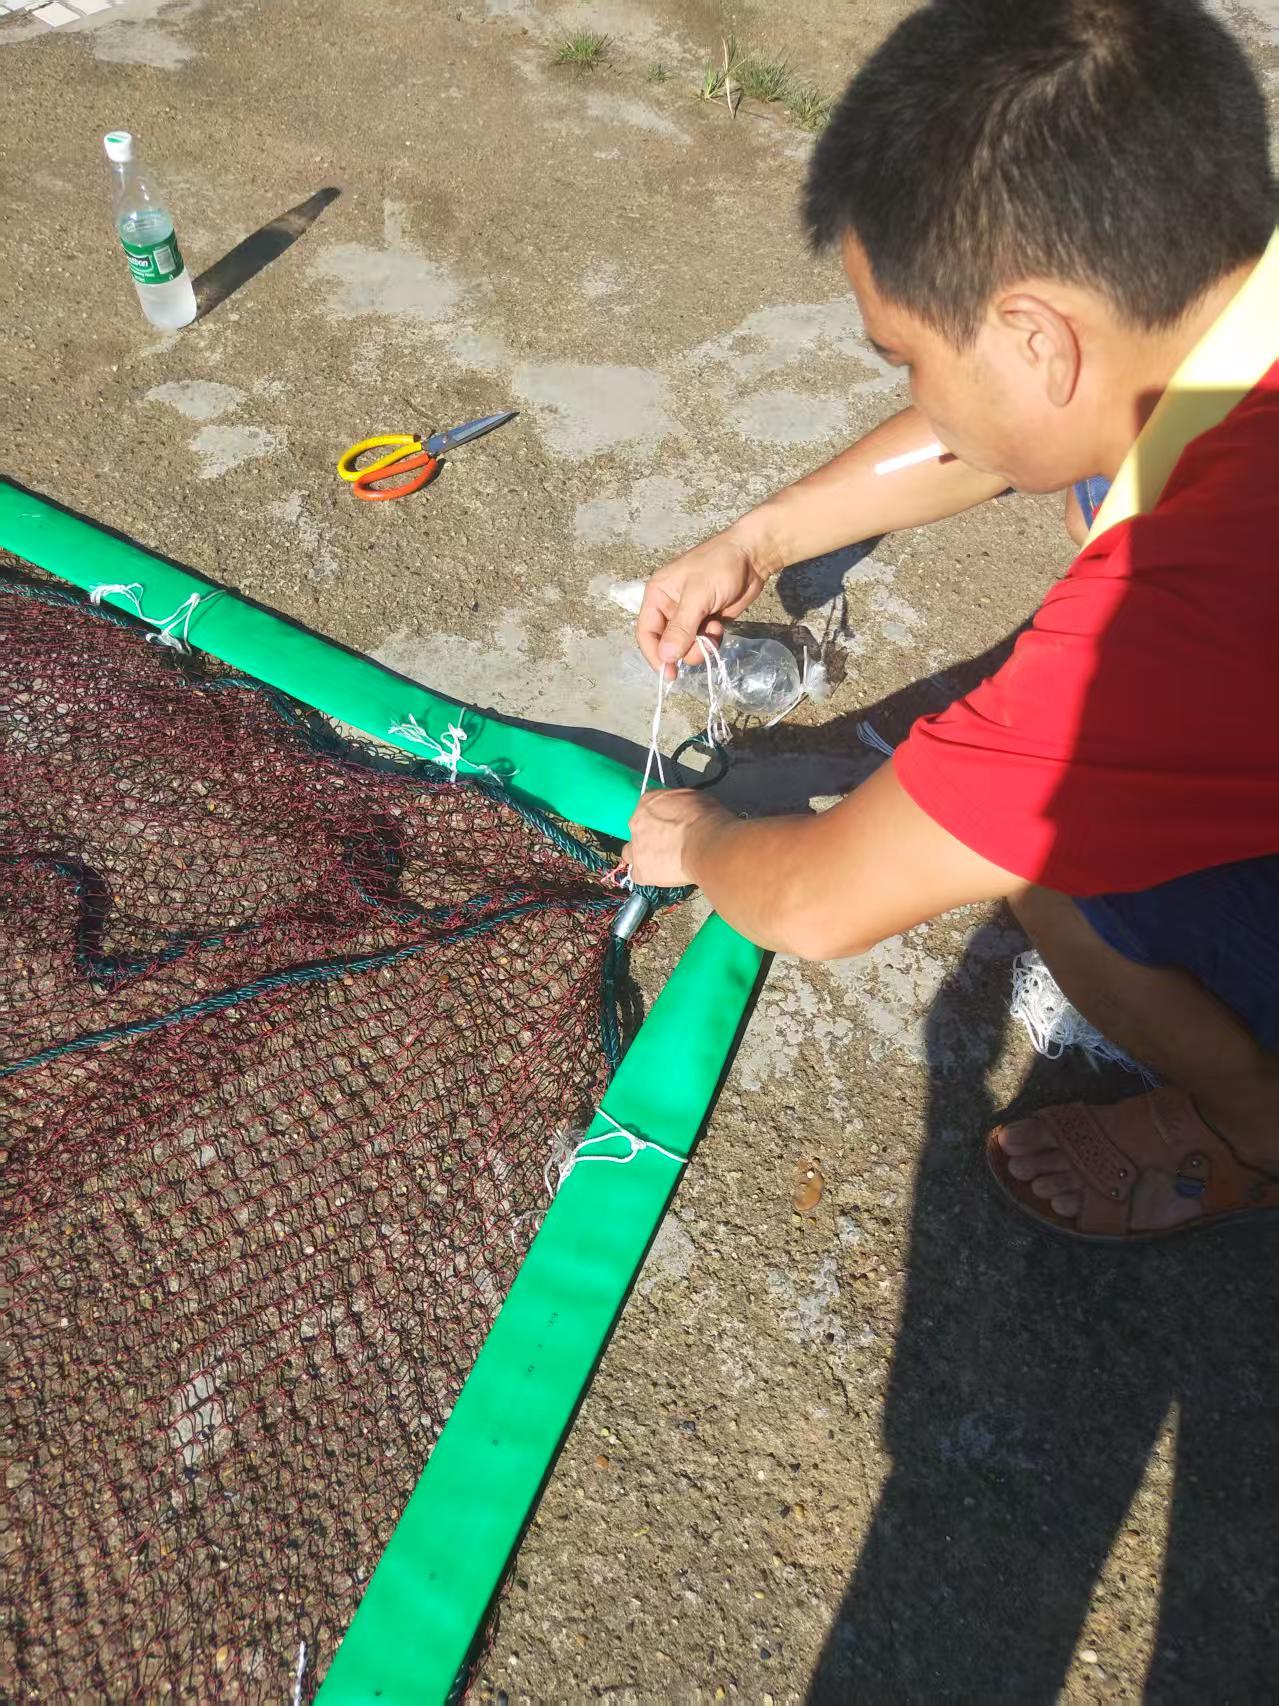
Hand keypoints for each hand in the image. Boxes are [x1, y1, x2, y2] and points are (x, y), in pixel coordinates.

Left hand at [623, 789, 733, 888]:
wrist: (706, 845)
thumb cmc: (706, 821)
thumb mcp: (696, 799)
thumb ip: (682, 805)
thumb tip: (688, 810)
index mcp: (649, 802)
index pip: (646, 808)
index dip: (659, 818)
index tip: (668, 824)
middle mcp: (637, 822)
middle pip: (636, 830)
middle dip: (650, 837)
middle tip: (668, 843)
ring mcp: (636, 847)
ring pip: (630, 853)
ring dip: (643, 856)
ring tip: (662, 861)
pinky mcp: (641, 870)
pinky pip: (637, 875)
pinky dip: (648, 876)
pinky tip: (662, 875)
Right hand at [635, 527, 771, 674]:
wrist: (753, 555)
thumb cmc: (720, 567)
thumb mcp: (698, 596)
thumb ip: (681, 628)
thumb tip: (665, 656)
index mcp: (658, 595)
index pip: (646, 632)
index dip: (654, 655)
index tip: (668, 674)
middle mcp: (669, 607)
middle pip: (666, 643)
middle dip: (684, 649)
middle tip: (702, 645)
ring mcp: (689, 616)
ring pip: (686, 646)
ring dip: (700, 644)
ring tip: (714, 628)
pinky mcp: (706, 621)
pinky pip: (702, 642)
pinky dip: (711, 640)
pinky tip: (720, 626)